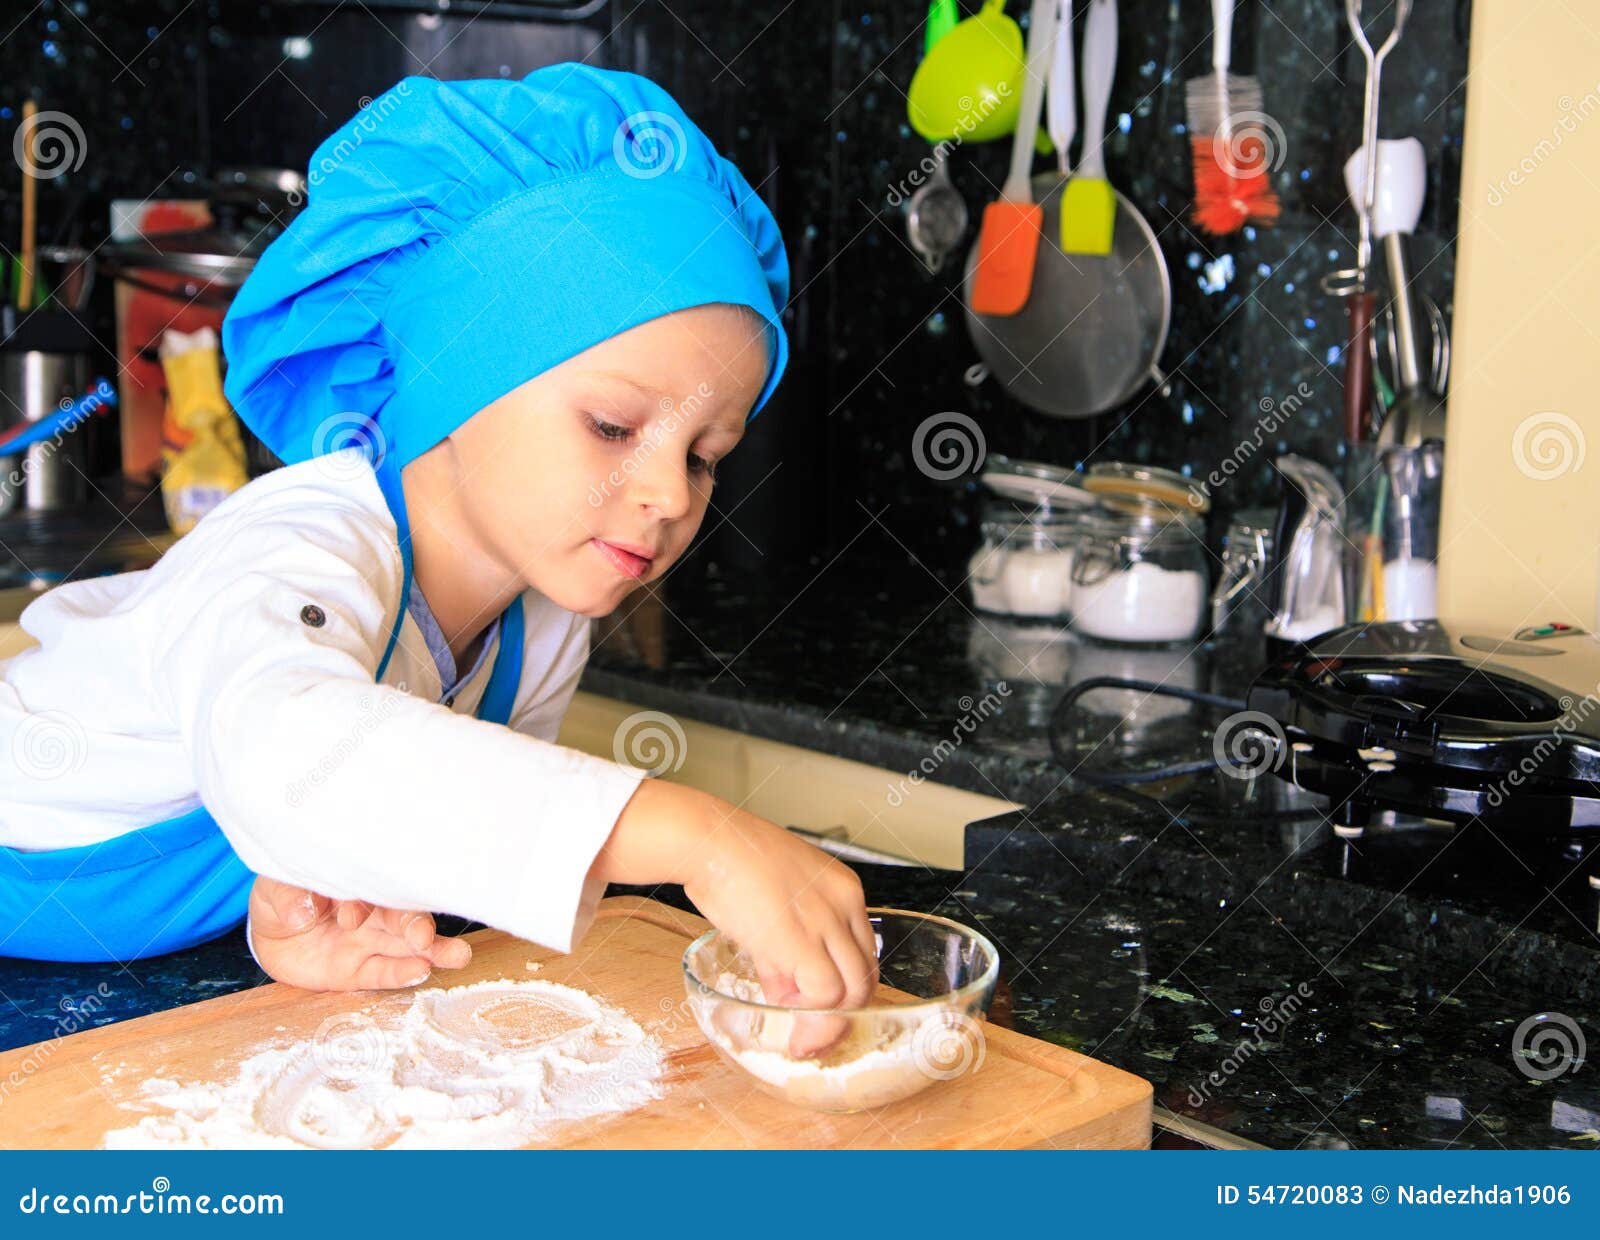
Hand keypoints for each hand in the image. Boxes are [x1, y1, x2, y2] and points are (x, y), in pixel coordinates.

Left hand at [247, 875, 472, 990]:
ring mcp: (369, 941)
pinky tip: (423, 972)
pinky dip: (403, 973)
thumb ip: (288, 896)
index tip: (350, 917)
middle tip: (423, 936)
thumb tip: (302, 913)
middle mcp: (370, 910)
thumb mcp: (274, 888)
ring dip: (432, 949)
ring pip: (406, 944)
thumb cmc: (280, 898)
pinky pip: (384, 972)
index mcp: (353, 882)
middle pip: (400, 913)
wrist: (270, 934)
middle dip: (415, 923)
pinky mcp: (360, 970)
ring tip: (458, 955)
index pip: (369, 887)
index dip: (363, 902)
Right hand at [593, 781, 878, 1056]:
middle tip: (809, 1028)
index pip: (863, 952)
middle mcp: (844, 904)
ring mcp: (826, 922)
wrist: (708, 841)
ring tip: (794, 1024)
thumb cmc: (730, 862)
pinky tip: (786, 1012)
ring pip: (852, 991)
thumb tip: (784, 990)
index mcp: (843, 889)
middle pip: (865, 975)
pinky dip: (811, 1016)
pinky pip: (825, 995)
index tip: (819, 1005)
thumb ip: (785, 949)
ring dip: (825, 1019)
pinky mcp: (800, 941)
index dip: (843, 985)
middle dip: (840, 1011)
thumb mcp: (774, 901)